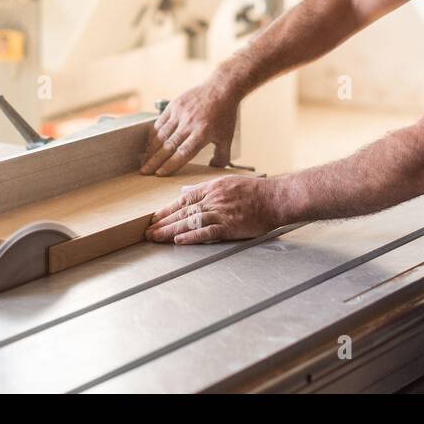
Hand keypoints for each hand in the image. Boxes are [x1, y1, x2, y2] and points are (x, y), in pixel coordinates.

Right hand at [140, 80, 239, 174]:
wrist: (221, 89)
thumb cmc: (224, 115)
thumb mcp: (227, 138)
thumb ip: (222, 157)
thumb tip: (212, 168)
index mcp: (202, 134)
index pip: (183, 154)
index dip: (170, 165)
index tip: (159, 174)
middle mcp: (189, 124)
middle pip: (168, 146)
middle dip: (154, 161)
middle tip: (144, 171)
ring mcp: (180, 113)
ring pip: (161, 134)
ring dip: (151, 149)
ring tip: (145, 160)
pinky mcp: (174, 105)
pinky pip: (160, 122)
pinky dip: (154, 133)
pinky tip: (151, 143)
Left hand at [146, 176, 277, 243]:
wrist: (276, 198)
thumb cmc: (255, 191)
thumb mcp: (226, 182)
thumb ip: (204, 187)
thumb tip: (184, 190)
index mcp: (212, 187)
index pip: (184, 199)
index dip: (167, 209)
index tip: (154, 218)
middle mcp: (213, 198)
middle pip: (183, 211)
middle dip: (163, 222)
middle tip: (147, 232)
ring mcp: (221, 212)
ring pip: (190, 221)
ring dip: (171, 230)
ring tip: (156, 238)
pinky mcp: (230, 226)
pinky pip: (207, 231)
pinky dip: (192, 236)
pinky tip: (179, 240)